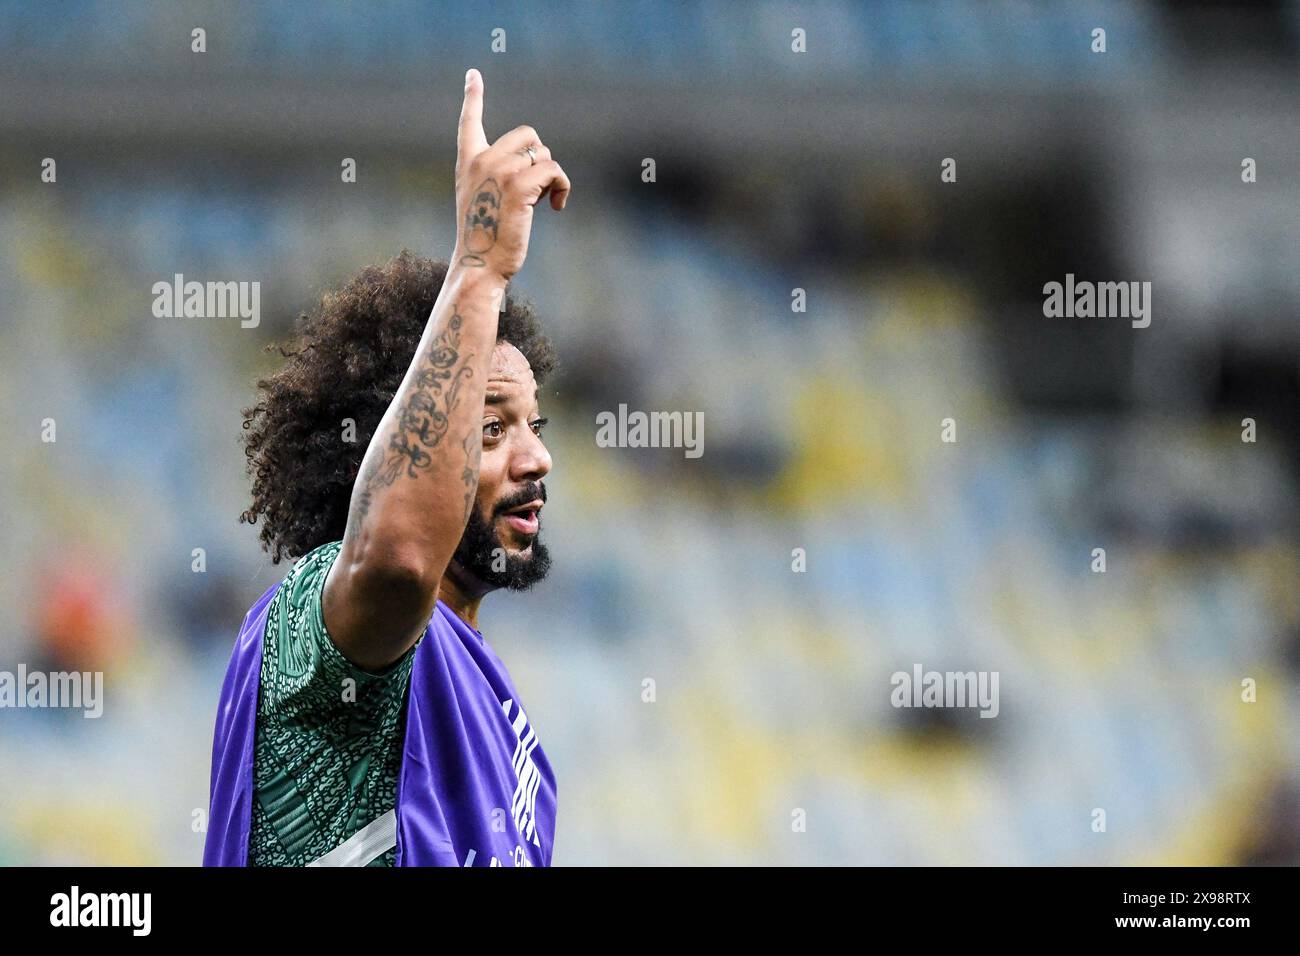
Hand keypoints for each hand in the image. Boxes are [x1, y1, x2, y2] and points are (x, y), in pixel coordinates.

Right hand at [453, 68, 569, 280]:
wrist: (480, 264)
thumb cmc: (487, 240)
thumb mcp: (485, 201)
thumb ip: (500, 176)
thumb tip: (540, 160)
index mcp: (468, 163)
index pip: (469, 122)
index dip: (473, 96)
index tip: (474, 74)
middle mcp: (481, 161)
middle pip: (528, 135)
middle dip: (540, 159)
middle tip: (537, 189)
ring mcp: (499, 171)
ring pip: (543, 154)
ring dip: (551, 177)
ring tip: (542, 202)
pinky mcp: (519, 185)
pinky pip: (553, 171)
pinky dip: (562, 187)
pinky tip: (556, 207)